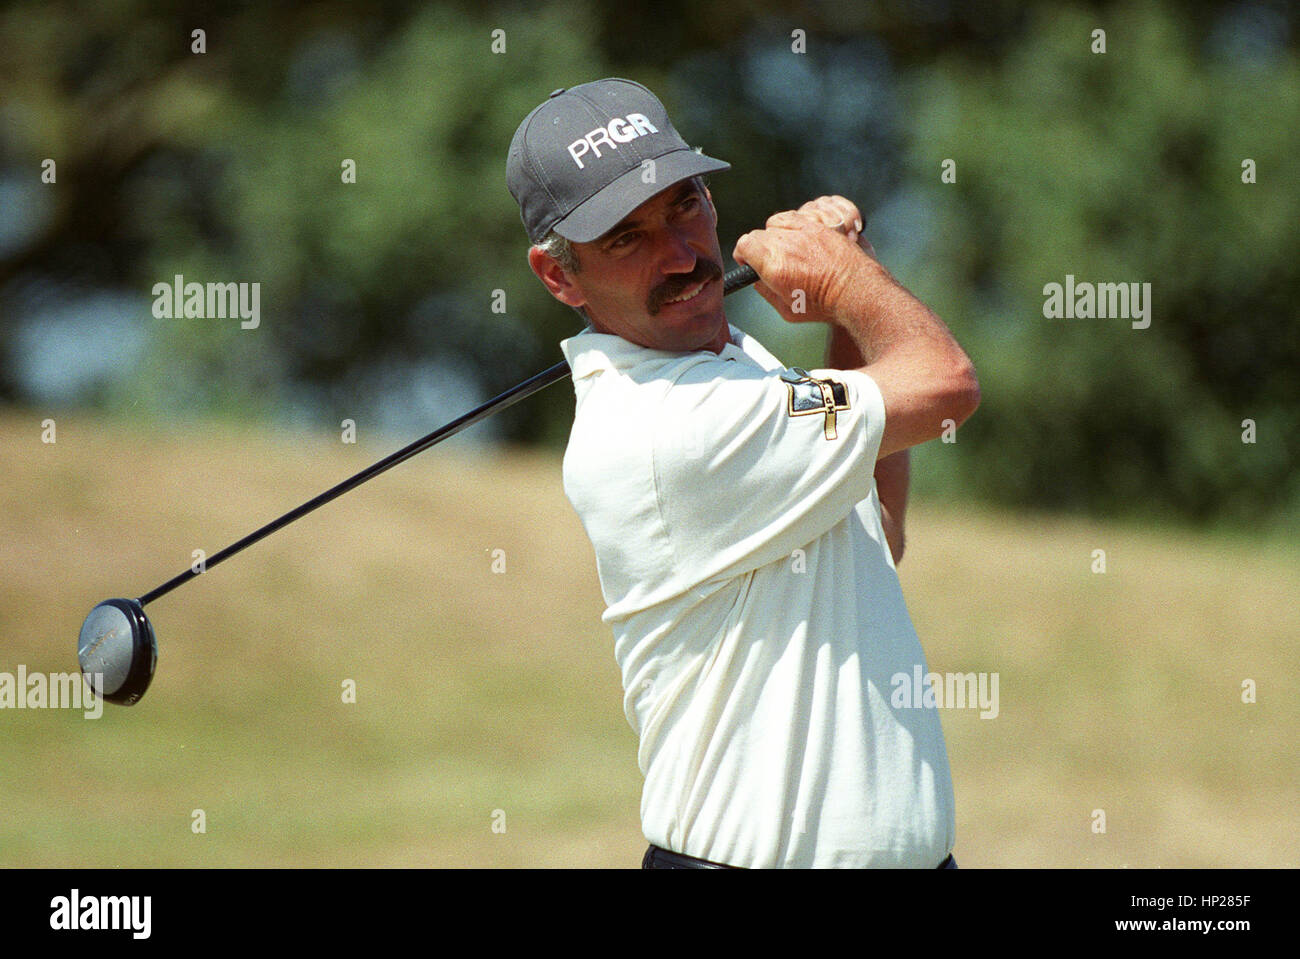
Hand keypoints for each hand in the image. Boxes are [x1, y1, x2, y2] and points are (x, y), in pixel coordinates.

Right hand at [732, 195, 878, 323]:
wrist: (855, 291)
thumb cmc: (823, 305)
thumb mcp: (786, 310)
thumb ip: (765, 292)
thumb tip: (756, 279)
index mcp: (774, 267)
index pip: (744, 246)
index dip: (743, 255)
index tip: (748, 263)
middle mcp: (786, 244)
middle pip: (757, 235)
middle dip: (758, 249)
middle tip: (768, 262)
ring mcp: (802, 232)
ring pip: (774, 223)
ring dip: (774, 235)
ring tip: (783, 249)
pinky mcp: (817, 225)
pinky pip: (793, 216)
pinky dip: (790, 225)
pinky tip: (797, 238)